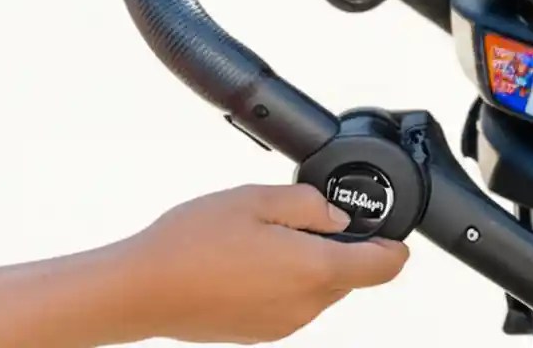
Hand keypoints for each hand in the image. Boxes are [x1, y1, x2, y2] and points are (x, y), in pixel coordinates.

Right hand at [121, 184, 409, 343]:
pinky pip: (293, 304)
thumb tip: (337, 217)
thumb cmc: (190, 243)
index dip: (393, 244)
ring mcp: (284, 324)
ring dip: (310, 265)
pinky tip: (250, 261)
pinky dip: (286, 282)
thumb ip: (308, 203)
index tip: (386, 228)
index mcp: (314, 271)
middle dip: (341, 248)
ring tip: (267, 237)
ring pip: (321, 290)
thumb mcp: (256, 198)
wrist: (139, 290)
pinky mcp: (261, 333)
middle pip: (351, 277)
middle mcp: (306, 306)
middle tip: (306, 219)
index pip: (385, 267)